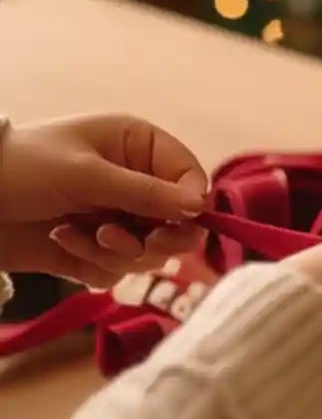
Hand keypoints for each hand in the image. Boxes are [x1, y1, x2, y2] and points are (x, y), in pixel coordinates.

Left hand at [0, 114, 207, 286]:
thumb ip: (146, 192)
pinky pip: (120, 269)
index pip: (190, 178)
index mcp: (139, 149)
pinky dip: (95, 261)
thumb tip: (200, 206)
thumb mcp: (86, 174)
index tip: (180, 222)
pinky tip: (65, 241)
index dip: (192, 203)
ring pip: (152, 253)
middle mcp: (136, 185)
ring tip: (84, 236)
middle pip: (181, 223)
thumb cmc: (24, 167)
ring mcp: (119, 220)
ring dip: (120, 250)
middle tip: (141, 243)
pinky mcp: (98, 252)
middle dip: (160, 238)